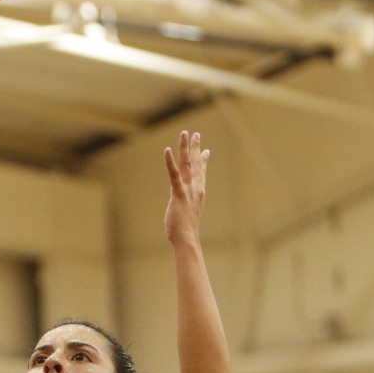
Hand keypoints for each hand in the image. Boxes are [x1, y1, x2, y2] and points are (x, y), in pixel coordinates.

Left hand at [163, 130, 210, 245]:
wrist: (187, 239)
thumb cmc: (186, 231)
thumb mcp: (188, 214)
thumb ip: (187, 204)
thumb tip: (184, 204)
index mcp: (199, 193)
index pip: (202, 173)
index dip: (203, 160)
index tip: (206, 150)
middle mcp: (196, 188)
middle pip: (196, 163)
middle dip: (195, 147)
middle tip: (195, 134)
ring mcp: (188, 190)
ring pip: (187, 164)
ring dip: (185, 147)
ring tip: (185, 133)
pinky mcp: (178, 193)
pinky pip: (174, 175)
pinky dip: (170, 162)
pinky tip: (167, 150)